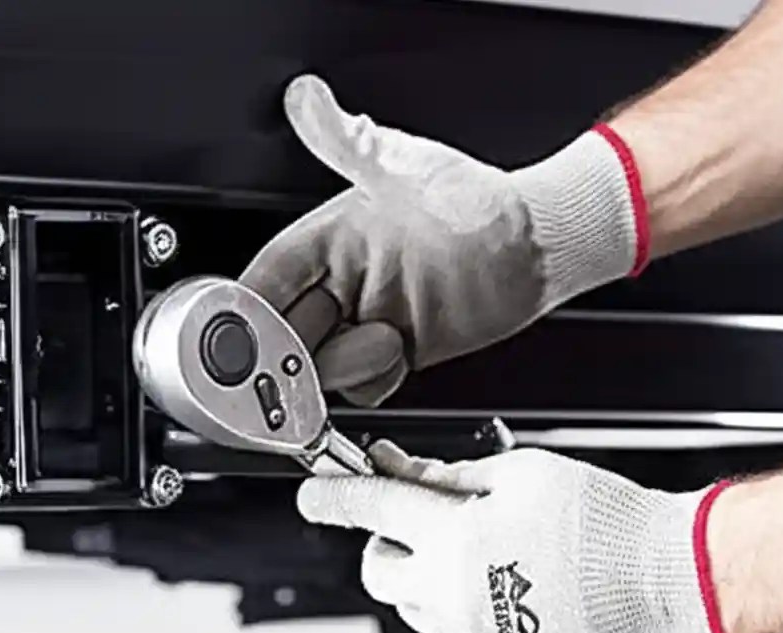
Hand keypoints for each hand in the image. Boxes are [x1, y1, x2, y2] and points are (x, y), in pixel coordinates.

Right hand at [241, 75, 646, 405]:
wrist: (535, 247)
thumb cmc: (475, 199)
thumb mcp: (401, 168)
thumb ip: (348, 141)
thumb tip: (306, 98)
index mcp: (327, 241)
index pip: (264, 281)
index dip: (247, 312)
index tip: (246, 333)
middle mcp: (341, 283)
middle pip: (284, 333)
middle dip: (294, 350)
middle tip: (323, 344)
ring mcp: (366, 318)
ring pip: (320, 365)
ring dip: (346, 364)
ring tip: (386, 337)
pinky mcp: (395, 351)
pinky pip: (361, 385)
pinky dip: (375, 379)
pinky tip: (401, 351)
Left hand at [297, 441, 736, 632]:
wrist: (661, 576)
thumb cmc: (597, 517)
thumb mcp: (517, 474)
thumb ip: (446, 476)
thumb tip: (398, 467)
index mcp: (453, 535)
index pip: (370, 507)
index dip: (333, 495)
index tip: (312, 493)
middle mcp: (451, 591)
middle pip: (378, 568)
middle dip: (384, 541)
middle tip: (419, 522)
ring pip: (411, 604)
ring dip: (420, 574)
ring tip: (474, 551)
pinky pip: (450, 631)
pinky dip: (456, 604)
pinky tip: (501, 581)